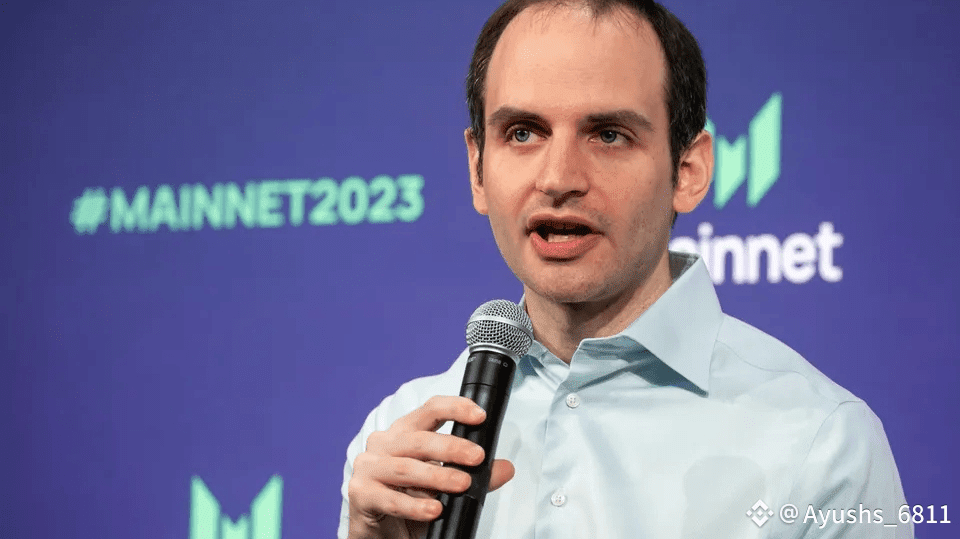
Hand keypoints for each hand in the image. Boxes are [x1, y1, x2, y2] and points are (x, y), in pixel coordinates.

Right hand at [347, 395, 515, 538]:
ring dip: (437, 476)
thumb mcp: (446, 486)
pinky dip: (415, 505)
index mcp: (404, 432)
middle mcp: (383, 444)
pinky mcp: (360, 493)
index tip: (480, 416)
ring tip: (461, 484)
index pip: (430, 410)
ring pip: (406, 468)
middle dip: (451, 447)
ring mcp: (368, 468)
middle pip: (419, 439)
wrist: (383, 534)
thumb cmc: (410, 501)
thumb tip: (505, 468)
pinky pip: (391, 499)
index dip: (455, 408)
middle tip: (477, 458)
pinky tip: (434, 510)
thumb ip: (475, 476)